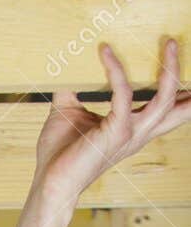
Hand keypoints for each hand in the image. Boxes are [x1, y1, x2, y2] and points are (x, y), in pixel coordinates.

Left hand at [33, 37, 190, 206]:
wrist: (49, 181)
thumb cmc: (59, 153)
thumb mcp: (69, 112)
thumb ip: (74, 88)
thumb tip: (68, 62)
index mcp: (132, 129)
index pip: (165, 110)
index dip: (180, 94)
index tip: (184, 72)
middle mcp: (136, 133)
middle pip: (175, 107)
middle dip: (184, 81)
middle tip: (180, 47)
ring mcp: (129, 134)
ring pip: (164, 100)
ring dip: (170, 71)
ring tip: (170, 44)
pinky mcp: (115, 132)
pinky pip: (124, 94)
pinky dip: (115, 71)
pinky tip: (105, 52)